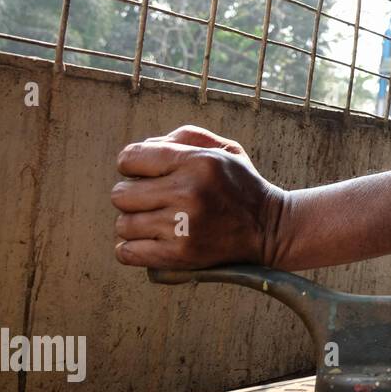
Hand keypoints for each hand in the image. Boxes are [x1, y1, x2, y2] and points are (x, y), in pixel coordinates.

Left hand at [111, 125, 284, 269]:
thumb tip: (143, 147)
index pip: (129, 158)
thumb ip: (184, 137)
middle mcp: (188, 192)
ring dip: (136, 224)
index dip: (132, 166)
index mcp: (197, 161)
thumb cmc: (241, 186)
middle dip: (134, 197)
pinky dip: (133, 249)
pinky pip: (127, 252)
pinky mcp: (180, 254)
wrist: (270, 228)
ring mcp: (182, 226)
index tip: (147, 175)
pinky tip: (150, 242)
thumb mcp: (224, 149)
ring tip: (158, 222)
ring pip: (123, 225)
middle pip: (120, 194)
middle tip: (155, 201)